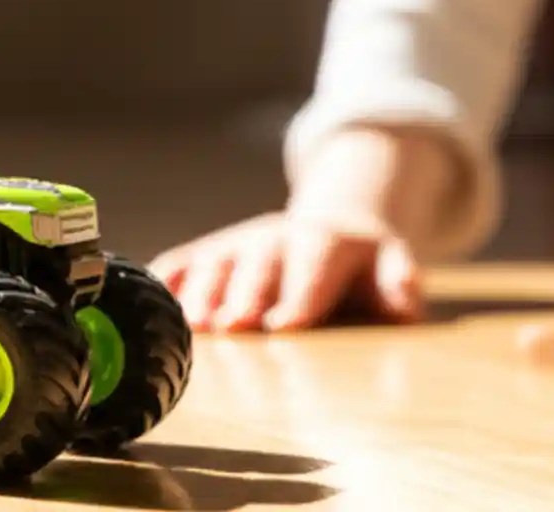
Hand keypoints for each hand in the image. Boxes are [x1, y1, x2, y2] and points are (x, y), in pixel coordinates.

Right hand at [151, 125, 454, 331]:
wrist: (329, 227)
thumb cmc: (360, 267)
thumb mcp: (391, 266)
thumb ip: (400, 285)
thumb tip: (404, 307)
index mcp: (323, 243)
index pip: (313, 268)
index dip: (300, 295)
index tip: (287, 326)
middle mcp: (274, 239)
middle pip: (258, 266)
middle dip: (244, 294)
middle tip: (234, 327)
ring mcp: (235, 244)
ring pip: (213, 264)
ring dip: (200, 293)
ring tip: (192, 326)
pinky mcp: (205, 252)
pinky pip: (178, 262)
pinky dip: (162, 281)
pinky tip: (149, 302)